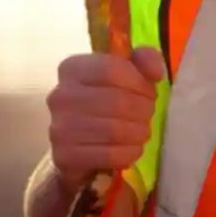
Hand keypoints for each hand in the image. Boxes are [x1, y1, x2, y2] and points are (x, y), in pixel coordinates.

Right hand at [46, 47, 164, 194]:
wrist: (83, 139)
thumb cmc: (108, 99)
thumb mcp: (127, 71)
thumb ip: (144, 60)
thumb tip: (156, 71)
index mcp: (72, 68)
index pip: (112, 70)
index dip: (139, 82)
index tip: (149, 92)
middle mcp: (60, 96)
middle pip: (117, 102)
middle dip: (143, 110)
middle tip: (148, 114)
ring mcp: (59, 128)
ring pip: (115, 131)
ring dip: (138, 132)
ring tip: (142, 130)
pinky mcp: (64, 156)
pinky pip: (109, 155)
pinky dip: (129, 153)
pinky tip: (131, 148)